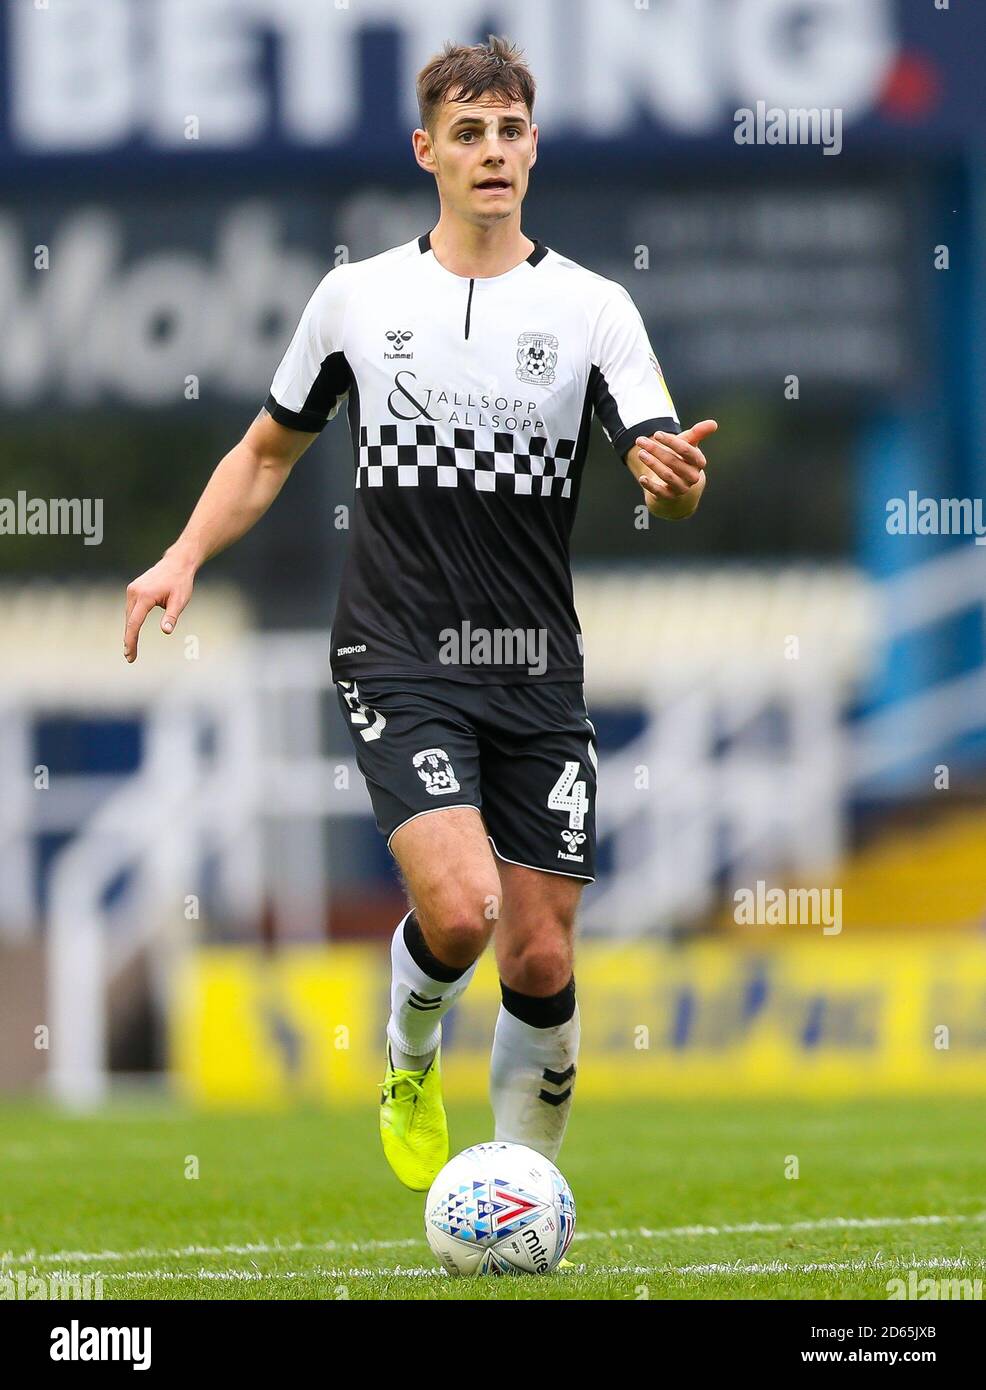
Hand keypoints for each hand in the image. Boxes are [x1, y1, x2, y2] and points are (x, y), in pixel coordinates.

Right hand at [124, 548, 195, 662]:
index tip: (129, 654)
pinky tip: (133, 633)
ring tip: (131, 649)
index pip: (134, 623)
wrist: (177, 563)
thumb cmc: (181, 582)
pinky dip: (131, 621)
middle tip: (130, 658)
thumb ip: (172, 616)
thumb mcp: (180, 600)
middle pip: (129, 621)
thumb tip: (165, 631)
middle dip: (129, 640)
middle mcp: (134, 592)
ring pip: (129, 615)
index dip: (131, 640)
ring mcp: (132, 590)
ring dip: (130, 631)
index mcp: (145, 596)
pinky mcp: (133, 589)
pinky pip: (131, 609)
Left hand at [634, 419, 717, 509]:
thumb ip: (698, 433)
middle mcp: (692, 476)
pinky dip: (650, 485)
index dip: (671, 442)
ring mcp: (682, 488)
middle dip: (656, 450)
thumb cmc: (682, 459)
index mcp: (699, 462)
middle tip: (641, 441)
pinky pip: (660, 492)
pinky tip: (642, 478)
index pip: (686, 450)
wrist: (678, 483)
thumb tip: (713, 423)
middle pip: (673, 462)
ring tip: (640, 454)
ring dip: (652, 464)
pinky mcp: (670, 497)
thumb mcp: (688, 445)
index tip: (657, 434)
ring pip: (666, 475)